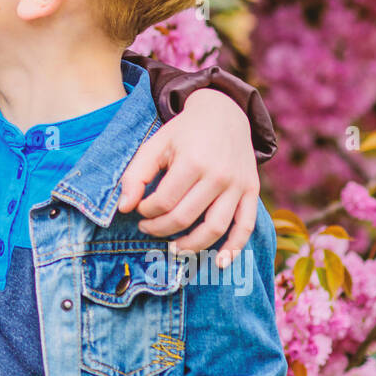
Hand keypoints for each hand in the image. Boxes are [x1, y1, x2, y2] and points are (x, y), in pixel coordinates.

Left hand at [117, 88, 260, 268]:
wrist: (224, 112)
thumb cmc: (184, 132)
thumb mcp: (155, 145)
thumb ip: (135, 175)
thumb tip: (123, 208)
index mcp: (193, 161)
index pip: (163, 202)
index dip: (146, 211)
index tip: (139, 210)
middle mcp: (218, 175)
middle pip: (185, 218)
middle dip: (160, 229)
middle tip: (148, 228)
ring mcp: (238, 185)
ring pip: (214, 228)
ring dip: (191, 245)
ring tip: (174, 248)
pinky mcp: (252, 190)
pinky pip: (245, 226)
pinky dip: (234, 248)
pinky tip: (220, 262)